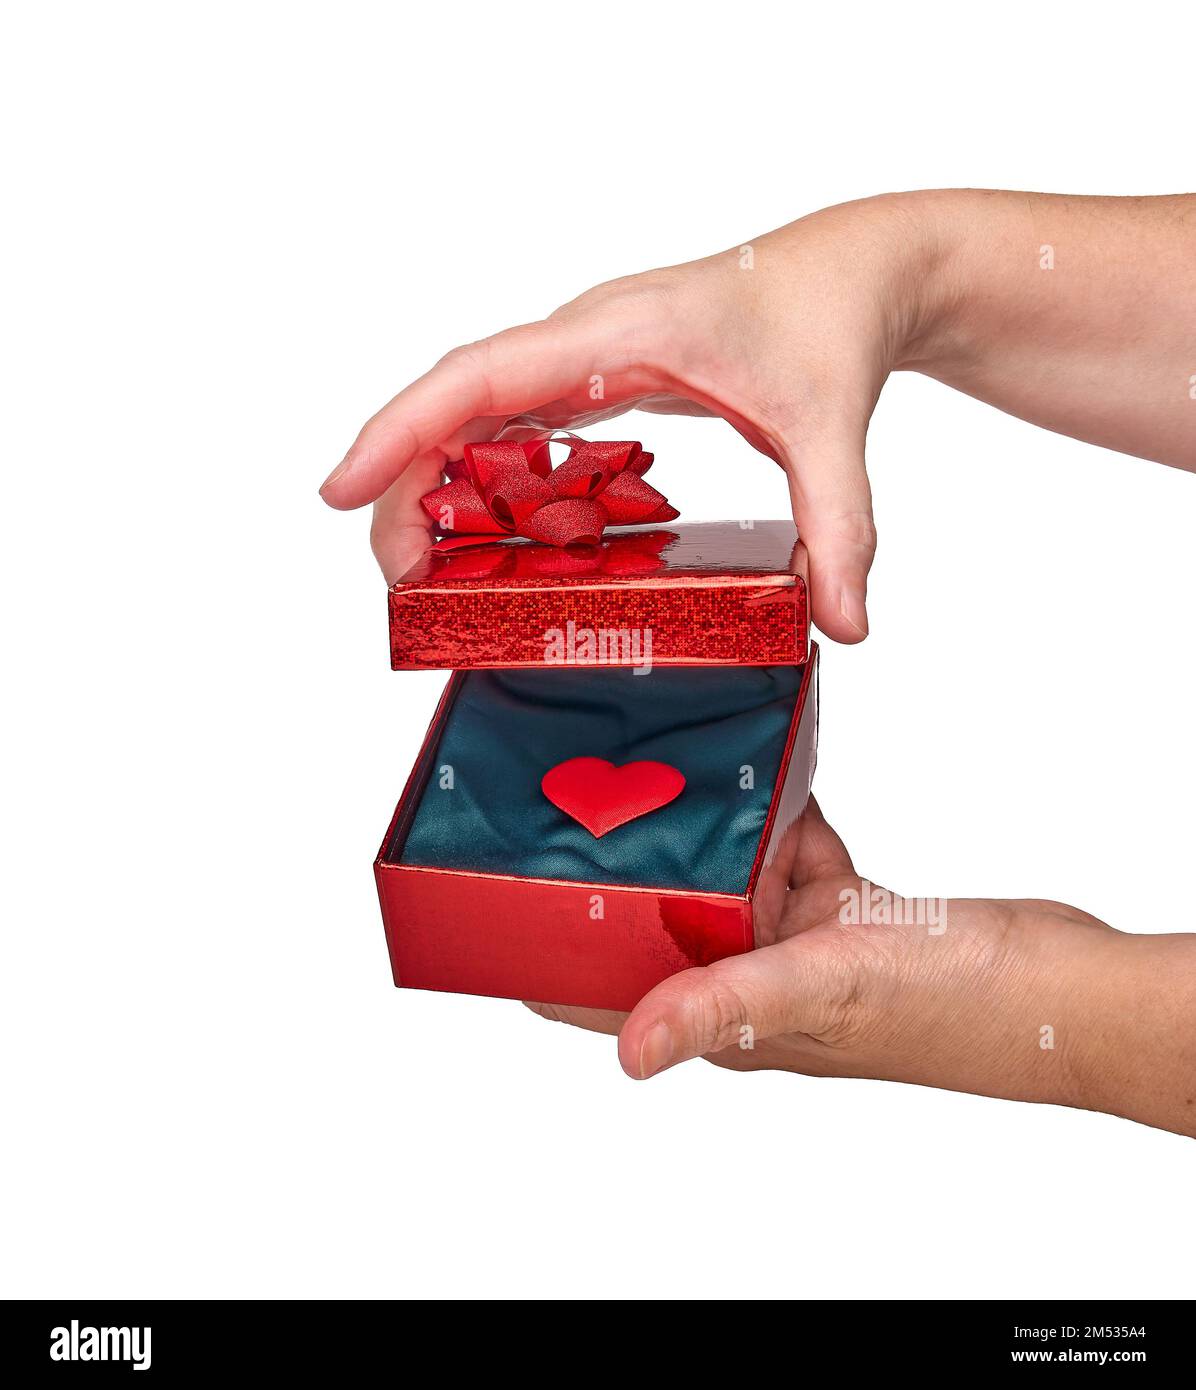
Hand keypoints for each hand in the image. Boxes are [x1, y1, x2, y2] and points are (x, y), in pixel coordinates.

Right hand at [322, 190, 1194, 633]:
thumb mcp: (831, 428)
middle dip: (407, 485)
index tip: (343, 488)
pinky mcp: (597, 383)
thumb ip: (839, 528)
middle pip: (458, 405)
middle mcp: (586, 338)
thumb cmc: (824, 322)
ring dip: (436, 487)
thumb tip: (845, 627)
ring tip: (420, 573)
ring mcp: (585, 359)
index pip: (482, 376)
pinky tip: (481, 540)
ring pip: (476, 417)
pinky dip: (484, 480)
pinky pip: (515, 428)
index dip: (404, 429)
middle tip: (395, 581)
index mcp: (621, 330)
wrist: (846, 274)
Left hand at [528, 799, 1195, 1138]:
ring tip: (648, 748)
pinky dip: (771, 798)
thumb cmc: (950, 1009)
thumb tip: (626, 1053)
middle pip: (652, 914)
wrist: (1057, 986)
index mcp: (727, 1013)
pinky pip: (782, 836)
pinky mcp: (836, 898)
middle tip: (564, 786)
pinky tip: (753, 750)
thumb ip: (724, 1007)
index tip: (484, 903)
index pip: (603, 994)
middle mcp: (746, 972)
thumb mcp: (820, 991)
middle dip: (612, 859)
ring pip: (717, 862)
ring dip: (692, 814)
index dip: (539, 959)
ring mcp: (792, 933)